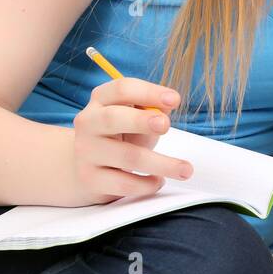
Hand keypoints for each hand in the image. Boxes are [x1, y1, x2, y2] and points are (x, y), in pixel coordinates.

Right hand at [71, 77, 193, 202]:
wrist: (88, 167)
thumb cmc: (121, 136)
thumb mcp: (135, 118)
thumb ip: (152, 109)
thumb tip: (168, 105)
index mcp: (101, 100)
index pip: (122, 89)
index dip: (149, 92)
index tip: (175, 100)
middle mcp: (88, 123)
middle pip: (113, 118)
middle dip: (141, 120)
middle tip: (166, 125)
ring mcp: (86, 152)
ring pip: (126, 156)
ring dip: (161, 164)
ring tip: (186, 170)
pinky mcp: (90, 179)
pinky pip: (124, 183)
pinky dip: (147, 184)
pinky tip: (159, 181)